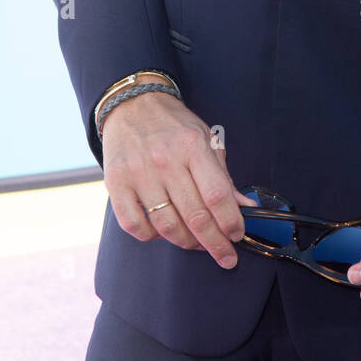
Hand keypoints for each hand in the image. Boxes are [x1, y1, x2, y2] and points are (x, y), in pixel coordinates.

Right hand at [100, 91, 252, 268]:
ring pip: (167, 226)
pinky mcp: (116, 184)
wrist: (132, 105)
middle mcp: (165, 160)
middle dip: (215, 243)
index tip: (237, 236)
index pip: (217, 194)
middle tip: (226, 256)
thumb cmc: (173, 125)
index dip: (231, 221)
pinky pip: (135, 226)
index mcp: (193, 146)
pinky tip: (164, 232)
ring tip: (198, 244)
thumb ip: (223, 175)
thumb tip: (245, 206)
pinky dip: (153, 237)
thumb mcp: (205, 139)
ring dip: (187, 243)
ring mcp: (138, 173)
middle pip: (195, 216)